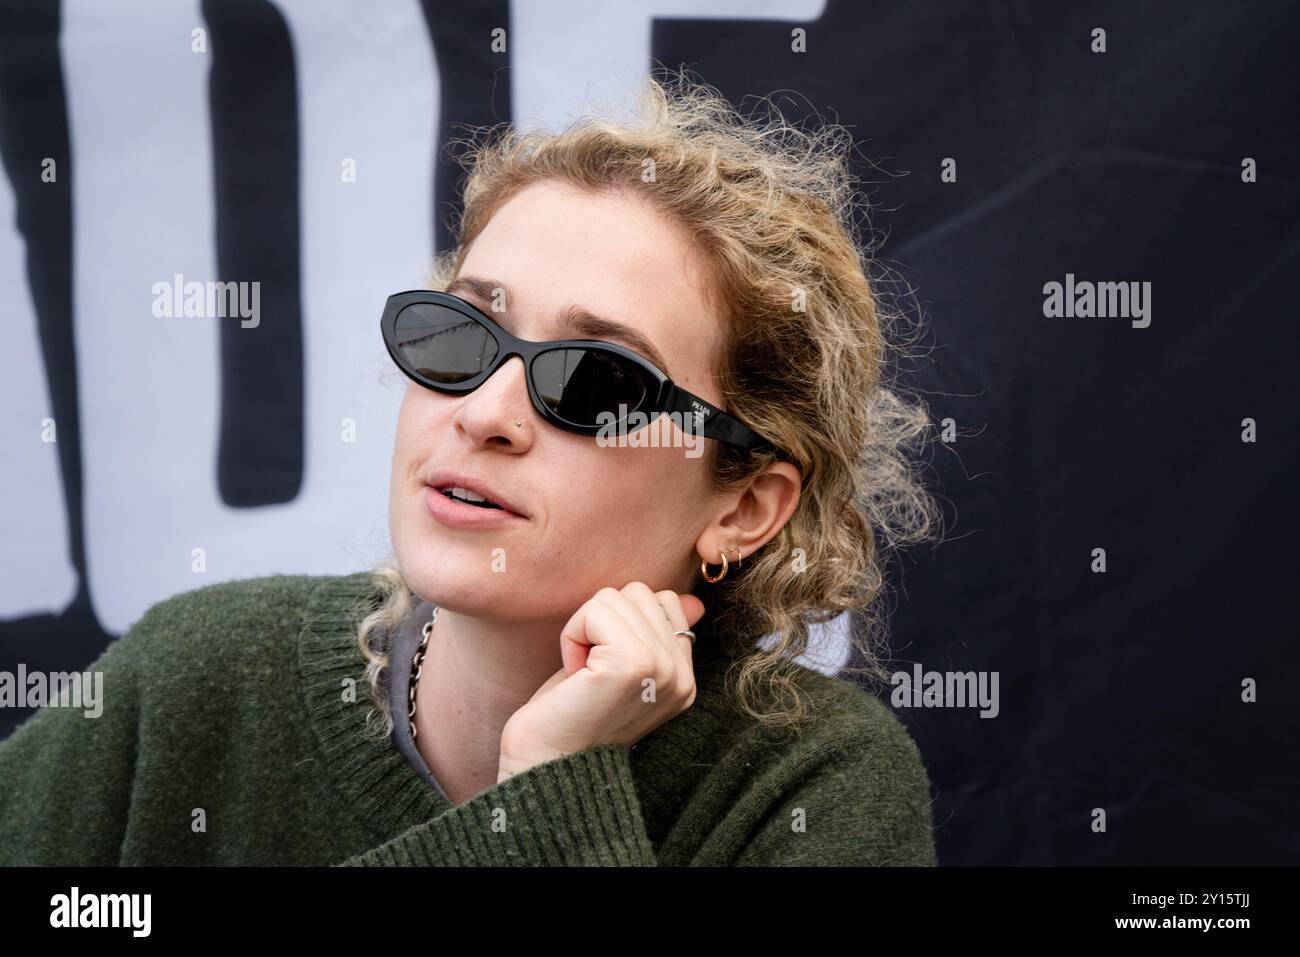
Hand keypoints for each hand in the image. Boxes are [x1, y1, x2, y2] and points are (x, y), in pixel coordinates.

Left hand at [497, 581, 705, 781]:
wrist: (546, 765)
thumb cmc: (573, 716)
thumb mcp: (621, 668)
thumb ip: (655, 634)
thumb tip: (693, 601)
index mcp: (684, 678)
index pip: (664, 602)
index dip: (620, 623)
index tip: (604, 667)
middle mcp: (680, 675)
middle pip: (639, 593)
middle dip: (601, 621)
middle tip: (590, 671)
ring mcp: (660, 667)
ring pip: (615, 597)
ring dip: (584, 629)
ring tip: (583, 674)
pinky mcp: (631, 662)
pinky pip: (595, 610)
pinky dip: (572, 635)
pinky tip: (574, 673)